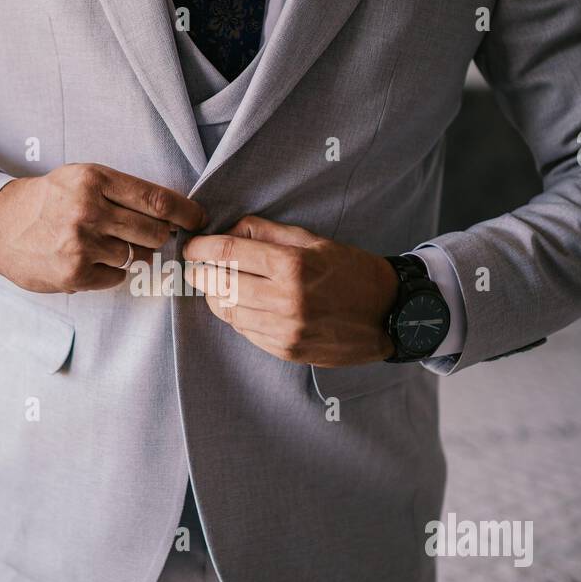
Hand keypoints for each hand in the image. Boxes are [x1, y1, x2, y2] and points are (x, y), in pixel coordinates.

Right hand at [0, 163, 207, 292]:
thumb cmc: (48, 201)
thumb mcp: (81, 179)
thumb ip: (122, 192)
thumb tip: (173, 213)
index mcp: (94, 179)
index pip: (157, 199)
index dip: (186, 212)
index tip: (199, 219)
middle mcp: (89, 209)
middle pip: (154, 232)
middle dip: (159, 236)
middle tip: (148, 235)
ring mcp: (81, 244)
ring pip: (137, 256)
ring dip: (132, 254)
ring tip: (106, 244)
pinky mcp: (75, 273)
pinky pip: (118, 277)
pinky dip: (111, 271)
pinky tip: (90, 260)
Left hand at [183, 215, 398, 366]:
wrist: (388, 314)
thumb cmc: (350, 271)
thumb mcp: (313, 240)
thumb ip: (267, 233)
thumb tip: (228, 231)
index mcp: (293, 266)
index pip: (229, 254)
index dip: (202, 248)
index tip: (191, 246)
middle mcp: (286, 301)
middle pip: (220, 284)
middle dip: (201, 273)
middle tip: (196, 265)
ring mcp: (285, 330)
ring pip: (227, 311)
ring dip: (215, 296)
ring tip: (216, 283)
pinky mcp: (286, 350)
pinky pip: (244, 331)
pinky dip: (235, 315)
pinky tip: (239, 303)